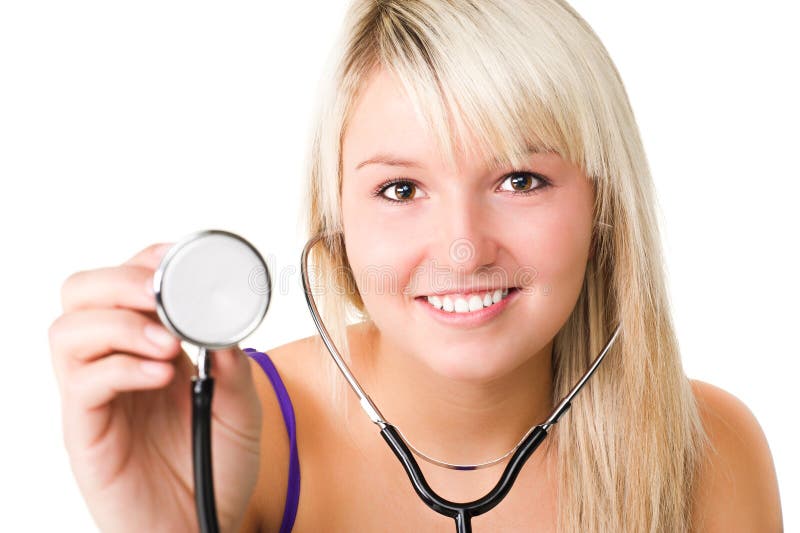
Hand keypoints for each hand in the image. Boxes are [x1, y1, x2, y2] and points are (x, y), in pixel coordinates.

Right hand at [48, 242, 262, 531]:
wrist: (200, 526)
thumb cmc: (215, 467)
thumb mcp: (241, 410)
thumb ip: (234, 369)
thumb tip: (224, 326)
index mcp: (149, 347)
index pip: (125, 283)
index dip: (144, 261)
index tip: (175, 258)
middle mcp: (115, 363)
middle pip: (80, 295)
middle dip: (119, 282)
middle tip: (159, 296)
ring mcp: (95, 397)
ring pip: (67, 332)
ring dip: (119, 324)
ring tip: (167, 343)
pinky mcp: (85, 432)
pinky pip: (82, 384)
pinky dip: (120, 368)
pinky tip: (159, 375)